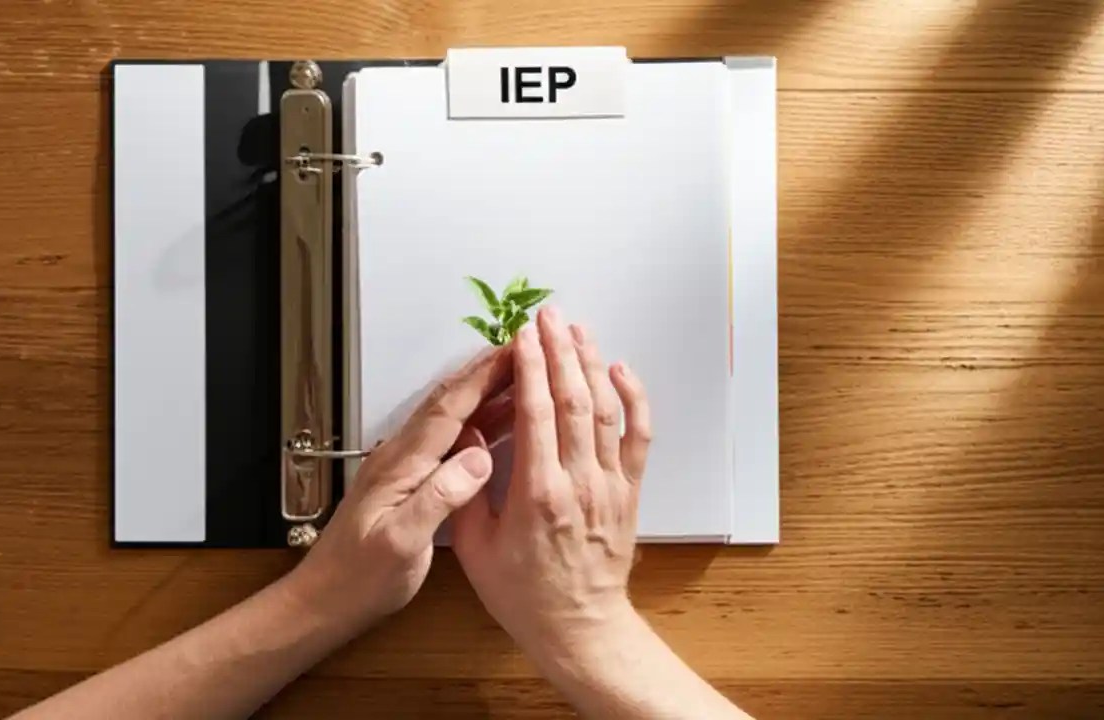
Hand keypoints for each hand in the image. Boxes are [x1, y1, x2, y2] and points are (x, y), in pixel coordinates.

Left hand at [291, 346, 512, 631]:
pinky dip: (479, 424)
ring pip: (452, 419)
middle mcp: (401, 456)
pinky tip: (501, 426)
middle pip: (450, 403)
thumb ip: (437, 498)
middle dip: (489, 373)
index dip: (483, 377)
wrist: (325, 600)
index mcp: (401, 465)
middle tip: (529, 351)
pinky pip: (450, 440)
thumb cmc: (359, 579)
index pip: (448, 409)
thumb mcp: (400, 544)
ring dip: (487, 396)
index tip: (515, 352)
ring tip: (527, 379)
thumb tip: (478, 458)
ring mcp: (405, 467)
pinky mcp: (410, 482)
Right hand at [452, 307, 650, 659]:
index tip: (522, 335)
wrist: (578, 626)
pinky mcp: (629, 492)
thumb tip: (465, 442)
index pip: (536, 413)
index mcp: (538, 494)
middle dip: (560, 350)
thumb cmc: (523, 594)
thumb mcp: (475, 549)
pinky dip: (634, 399)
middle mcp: (579, 482)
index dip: (531, 367)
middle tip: (548, 314)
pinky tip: (621, 370)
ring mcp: (609, 485)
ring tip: (577, 329)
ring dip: (591, 364)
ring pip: (605, 410)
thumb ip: (467, 493)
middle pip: (573, 400)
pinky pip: (638, 436)